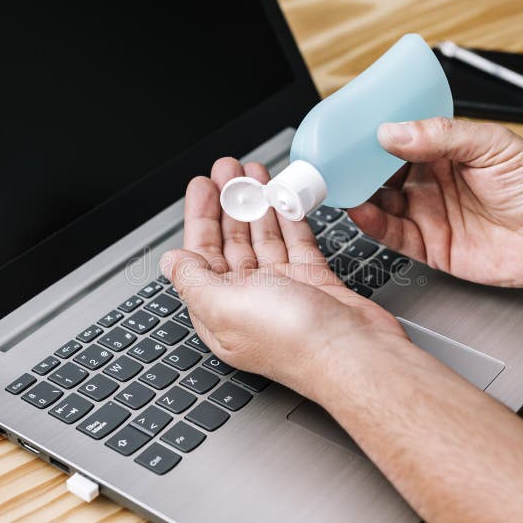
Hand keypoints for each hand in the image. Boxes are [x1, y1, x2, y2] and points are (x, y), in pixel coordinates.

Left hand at [159, 157, 407, 400]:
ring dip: (258, 205)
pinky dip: (290, 219)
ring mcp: (283, 291)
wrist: (353, 354)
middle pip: (232, 242)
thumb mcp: (225, 305)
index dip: (200, 218)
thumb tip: (169, 261)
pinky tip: (284, 198)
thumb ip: (193, 280)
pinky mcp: (314, 283)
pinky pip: (297, 242)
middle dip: (229, 203)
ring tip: (256, 174)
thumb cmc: (292, 339)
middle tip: (230, 169)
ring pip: (265, 238)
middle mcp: (250, 301)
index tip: (203, 185)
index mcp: (220, 310)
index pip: (201, 255)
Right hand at [347, 117, 522, 289]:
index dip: (373, 136)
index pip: (399, 140)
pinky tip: (360, 211)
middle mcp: (432, 182)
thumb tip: (394, 132)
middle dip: (357, 167)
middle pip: (381, 173)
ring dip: (358, 194)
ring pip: (381, 203)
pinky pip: (392, 234)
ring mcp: (428, 214)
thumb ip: (442, 135)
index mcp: (445, 152)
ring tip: (339, 185)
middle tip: (334, 160)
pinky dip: (372, 224)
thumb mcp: (493, 145)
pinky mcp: (429, 246)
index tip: (350, 131)